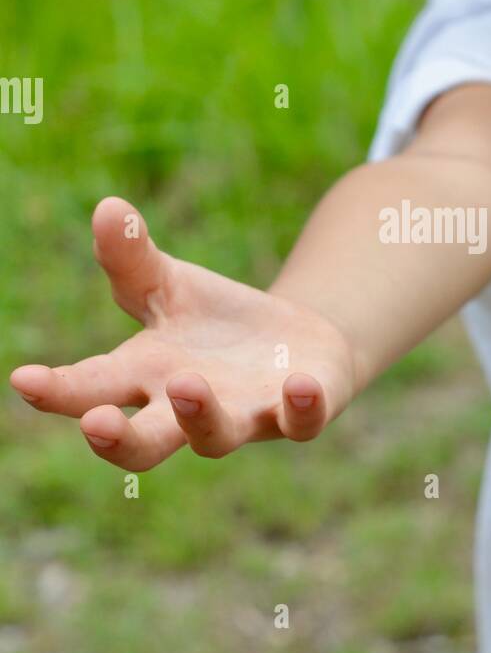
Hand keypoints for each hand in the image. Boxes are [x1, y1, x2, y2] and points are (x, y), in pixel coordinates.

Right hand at [9, 197, 357, 470]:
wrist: (297, 345)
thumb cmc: (215, 324)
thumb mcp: (169, 286)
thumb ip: (132, 259)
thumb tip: (108, 209)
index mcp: (144, 377)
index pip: (91, 388)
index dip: (57, 390)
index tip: (25, 380)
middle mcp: (187, 410)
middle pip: (146, 443)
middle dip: (120, 440)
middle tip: (95, 425)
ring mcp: (245, 416)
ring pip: (216, 437)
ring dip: (199, 415)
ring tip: (185, 384)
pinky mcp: (301, 412)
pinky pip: (301, 420)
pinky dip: (299, 406)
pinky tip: (297, 382)